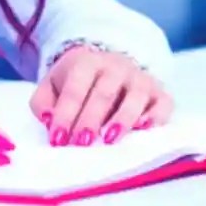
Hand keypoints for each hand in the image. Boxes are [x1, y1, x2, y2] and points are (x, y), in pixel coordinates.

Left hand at [29, 46, 172, 147]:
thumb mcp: (52, 85)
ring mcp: (139, 78)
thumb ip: (43, 103)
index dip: (65, 115)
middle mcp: (115, 67)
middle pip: (103, 94)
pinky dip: (156, 116)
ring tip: (109, 139)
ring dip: (122, 119)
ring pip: (134, 97)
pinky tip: (144, 129)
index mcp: (86, 62)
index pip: (74, 90)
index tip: (57, 139)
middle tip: (80, 143)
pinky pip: (162, 104)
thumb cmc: (76, 82)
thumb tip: (49, 121)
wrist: (106, 64)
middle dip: (91, 120)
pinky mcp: (159, 92)